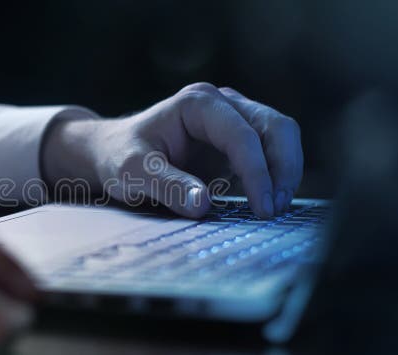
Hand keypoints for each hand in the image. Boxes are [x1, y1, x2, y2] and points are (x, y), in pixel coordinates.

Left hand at [43, 83, 301, 218]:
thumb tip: (203, 204)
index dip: (257, 171)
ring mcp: (233, 119)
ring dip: (286, 171)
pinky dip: (276, 176)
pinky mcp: (237, 141)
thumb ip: (167, 186)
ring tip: (275, 208)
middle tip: (275, 208)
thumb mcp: (133, 173)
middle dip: (282, 168)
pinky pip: (271, 153)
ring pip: (280, 136)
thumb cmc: (119, 157)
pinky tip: (267, 203)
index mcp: (198, 103)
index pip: (242, 134)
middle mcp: (222, 104)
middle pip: (274, 127)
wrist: (112, 152)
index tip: (261, 207)